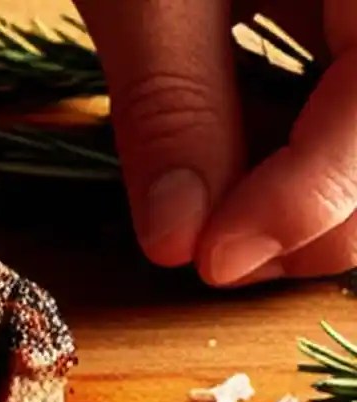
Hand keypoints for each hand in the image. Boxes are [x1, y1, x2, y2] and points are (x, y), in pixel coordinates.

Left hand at [74, 0, 356, 286]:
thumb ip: (170, 108)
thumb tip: (177, 243)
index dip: (303, 202)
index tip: (210, 260)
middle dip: (306, 223)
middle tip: (200, 252)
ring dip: (292, 198)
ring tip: (198, 210)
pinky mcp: (340, 31)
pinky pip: (339, 119)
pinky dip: (288, 155)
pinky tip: (218, 157)